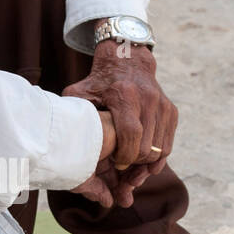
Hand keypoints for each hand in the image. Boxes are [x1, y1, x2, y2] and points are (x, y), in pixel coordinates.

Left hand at [64, 39, 177, 206]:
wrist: (127, 61)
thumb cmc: (98, 82)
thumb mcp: (80, 92)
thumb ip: (72, 110)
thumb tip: (62, 134)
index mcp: (125, 95)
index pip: (131, 134)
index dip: (124, 156)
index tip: (115, 165)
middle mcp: (148, 99)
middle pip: (146, 146)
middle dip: (134, 165)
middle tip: (121, 173)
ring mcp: (162, 105)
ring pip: (160, 149)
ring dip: (146, 165)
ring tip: (131, 171)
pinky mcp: (171, 111)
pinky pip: (168, 144)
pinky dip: (157, 158)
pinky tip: (143, 164)